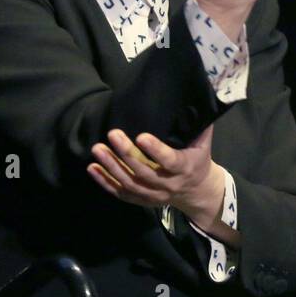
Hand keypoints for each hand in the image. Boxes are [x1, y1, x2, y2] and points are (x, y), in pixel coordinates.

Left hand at [86, 124, 220, 219]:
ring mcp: (153, 194)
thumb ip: (199, 124)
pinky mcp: (141, 200)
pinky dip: (105, 182)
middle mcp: (168, 184)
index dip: (155, 150)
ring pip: (129, 183)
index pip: (170, 160)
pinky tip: (92, 168)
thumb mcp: (203, 144)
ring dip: (111, 167)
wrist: (196, 191)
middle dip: (126, 153)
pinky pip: (120, 193)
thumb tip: (199, 97)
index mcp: (184, 168)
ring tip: (97, 149)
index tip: (141, 136)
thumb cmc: (197, 159)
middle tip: (112, 134)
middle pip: (144, 171)